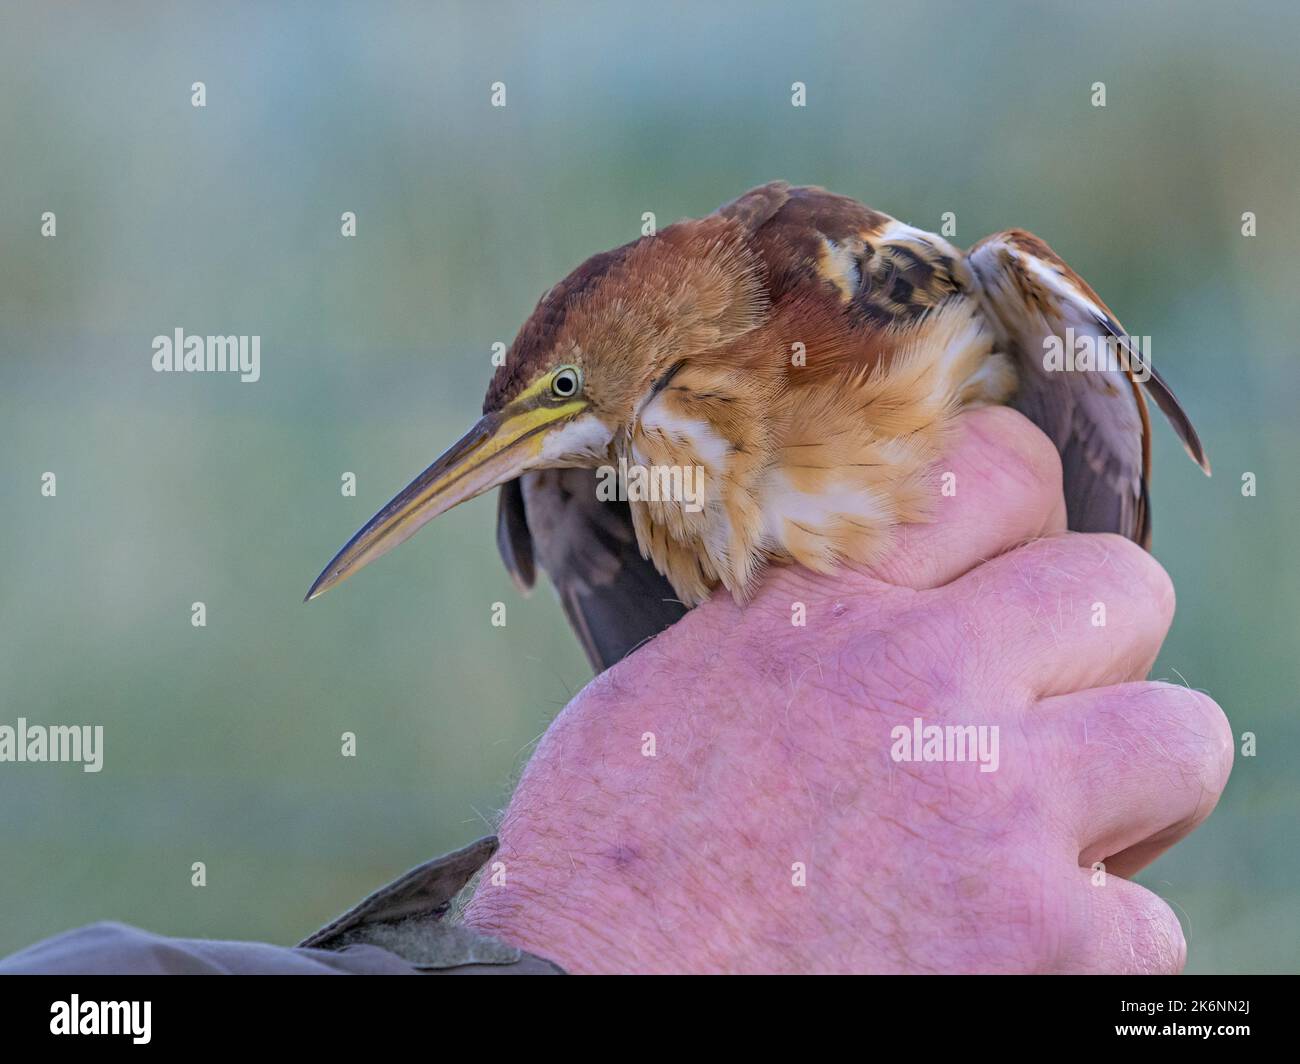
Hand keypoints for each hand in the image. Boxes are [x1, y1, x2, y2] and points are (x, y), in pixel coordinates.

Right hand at [462, 407, 1232, 972]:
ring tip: (1034, 844)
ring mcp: (992, 806)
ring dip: (1123, 795)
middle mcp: (920, 677)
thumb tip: (885, 608)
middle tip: (1030, 728)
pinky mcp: (1037, 940)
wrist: (579, 990)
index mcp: (824, 603)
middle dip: (1093, 658)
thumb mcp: (683, 681)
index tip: (1011, 581)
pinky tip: (989, 952)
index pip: (1003, 471)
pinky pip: (1148, 923)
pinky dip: (1086, 944)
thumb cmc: (607, 855)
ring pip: (1180, 738)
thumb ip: (801, 624)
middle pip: (1125, 590)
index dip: (1028, 522)